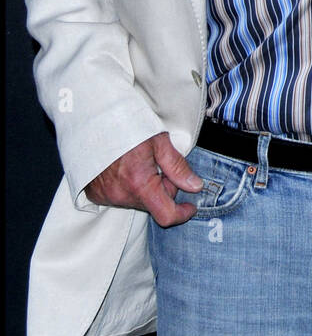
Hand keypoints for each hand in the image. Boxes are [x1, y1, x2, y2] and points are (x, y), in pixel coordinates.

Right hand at [84, 132, 202, 226]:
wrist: (92, 120)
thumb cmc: (126, 126)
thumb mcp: (159, 142)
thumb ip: (178, 167)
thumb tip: (195, 186)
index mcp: (139, 184)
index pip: (166, 215)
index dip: (182, 213)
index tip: (190, 206)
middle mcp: (121, 195)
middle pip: (153, 205)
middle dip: (163, 189)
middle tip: (160, 166)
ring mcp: (106, 196)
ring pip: (138, 201)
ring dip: (145, 188)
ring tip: (140, 163)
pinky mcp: (95, 194)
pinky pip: (120, 197)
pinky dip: (128, 187)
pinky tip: (126, 169)